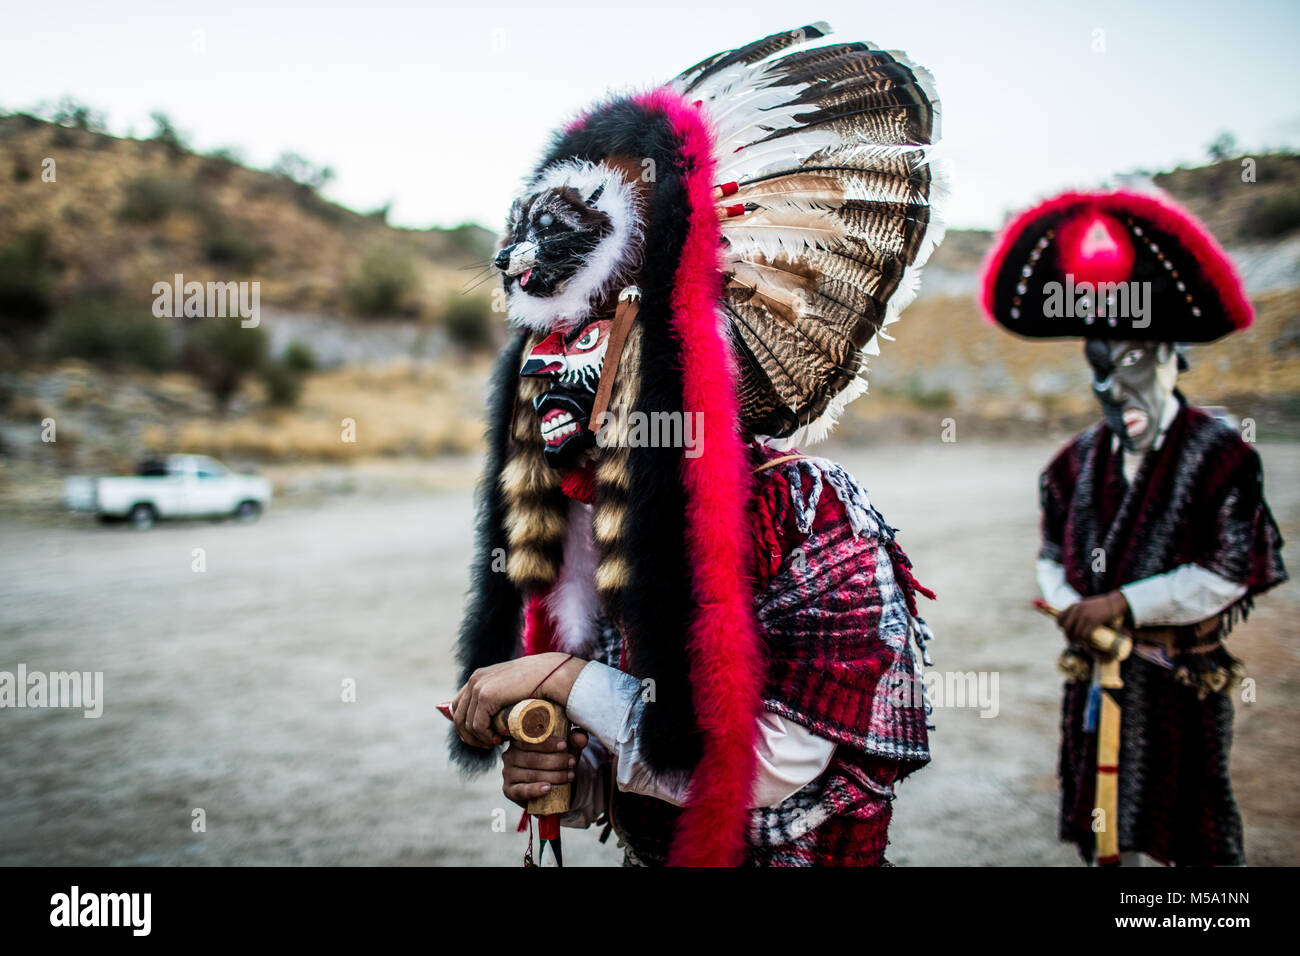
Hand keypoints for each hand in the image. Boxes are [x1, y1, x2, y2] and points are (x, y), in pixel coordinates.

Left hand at [450, 653, 585, 748]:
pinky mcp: (487, 695)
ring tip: (495, 743)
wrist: (551, 674)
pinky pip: (478, 725)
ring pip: (467, 723)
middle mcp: (475, 680)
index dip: (464, 726)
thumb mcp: (511, 687)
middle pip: (458, 716)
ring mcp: (479, 686)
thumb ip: (499, 695)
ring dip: (479, 738)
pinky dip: (485, 736)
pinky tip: (499, 739)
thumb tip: (491, 716)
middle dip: (470, 736)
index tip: (479, 738)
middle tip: (487, 745)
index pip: (458, 705)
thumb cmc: (537, 682)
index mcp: (478, 677)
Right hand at [501, 729, 587, 807]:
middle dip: (555, 761)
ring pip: (531, 774)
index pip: (530, 739)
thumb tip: (581, 738)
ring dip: (552, 776)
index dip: (547, 742)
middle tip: (572, 762)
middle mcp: (510, 754)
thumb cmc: (557, 759)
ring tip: (569, 776)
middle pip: (532, 758)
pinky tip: (548, 788)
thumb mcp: (567, 748)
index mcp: (520, 739)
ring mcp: (508, 773)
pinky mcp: (509, 790)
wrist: (551, 785)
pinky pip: (521, 790)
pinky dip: (535, 790)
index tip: (564, 745)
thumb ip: (574, 741)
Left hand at [1057, 592, 1127, 645]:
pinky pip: (1084, 635)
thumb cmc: (1101, 605)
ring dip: (1076, 641)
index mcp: (1074, 606)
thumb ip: (1079, 609)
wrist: (1114, 602)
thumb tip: (1074, 618)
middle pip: (1066, 628)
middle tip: (1073, 641)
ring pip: (1075, 633)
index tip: (1067, 632)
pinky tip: (1085, 643)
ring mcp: (1084, 616)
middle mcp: (1077, 610)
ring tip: (1079, 644)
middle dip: (1068, 636)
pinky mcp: (1093, 621)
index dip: (1061, 627)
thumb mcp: (1085, 604)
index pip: (1059, 618)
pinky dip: (1084, 641)